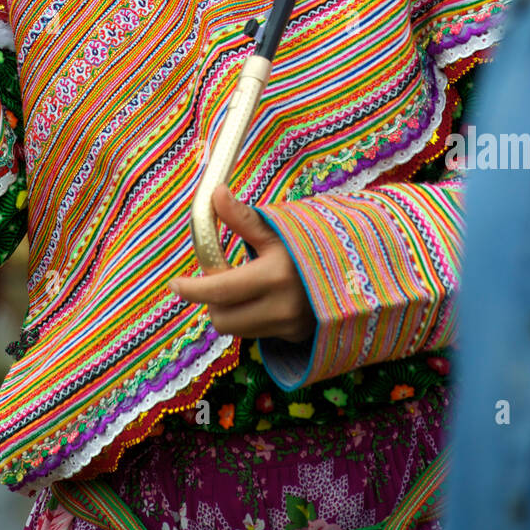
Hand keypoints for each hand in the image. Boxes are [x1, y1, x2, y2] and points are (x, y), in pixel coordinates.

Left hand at [169, 184, 315, 343]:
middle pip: (221, 318)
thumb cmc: (307, 243)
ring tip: (243, 285)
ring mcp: (288, 326)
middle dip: (211, 300)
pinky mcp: (293, 335)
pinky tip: (261, 297)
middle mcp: (281, 307)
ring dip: (229, 309)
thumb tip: (215, 194)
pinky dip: (248, 316)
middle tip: (219, 277)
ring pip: (235, 329)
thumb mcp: (276, 229)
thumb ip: (242, 218)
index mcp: (273, 275)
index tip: (175, 284)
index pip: (220, 290)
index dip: (192, 289)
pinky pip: (254, 332)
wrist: (353, 269)